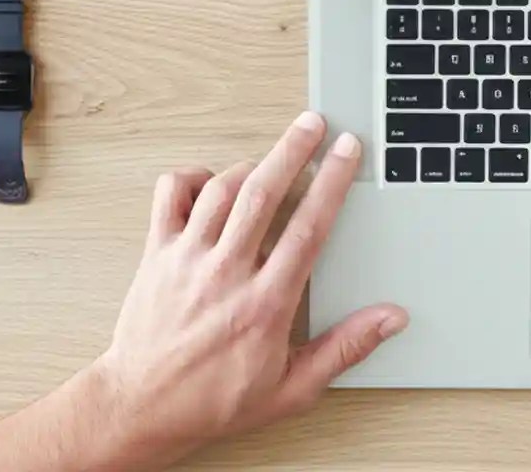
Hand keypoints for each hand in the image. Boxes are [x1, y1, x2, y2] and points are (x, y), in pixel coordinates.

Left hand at [95, 111, 407, 469]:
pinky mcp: (157, 254)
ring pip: (221, 190)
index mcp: (265, 305)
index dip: (332, 183)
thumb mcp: (292, 389)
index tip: (347, 152)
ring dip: (252, 163)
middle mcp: (226, 274)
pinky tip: (213, 181)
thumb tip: (389, 319)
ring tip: (276, 153)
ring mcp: (187, 260)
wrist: (141, 407)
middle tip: (314, 123)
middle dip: (293, 150)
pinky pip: (171, 197)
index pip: (307, 228)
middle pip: (263, 194)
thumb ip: (345, 348)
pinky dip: (193, 177)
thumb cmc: (214, 400)